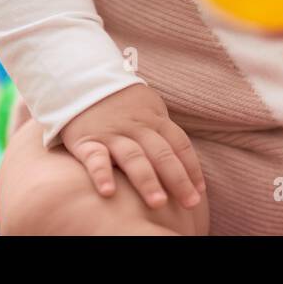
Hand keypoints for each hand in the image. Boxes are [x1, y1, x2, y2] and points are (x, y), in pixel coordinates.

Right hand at [60, 83, 205, 209]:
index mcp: (154, 119)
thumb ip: (163, 130)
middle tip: (190, 202)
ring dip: (147, 180)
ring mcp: (112, 134)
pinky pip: (95, 159)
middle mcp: (137, 127)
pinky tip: (109, 192)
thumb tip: (184, 160)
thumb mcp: (148, 107)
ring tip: (158, 203)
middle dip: (177, 179)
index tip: (199, 190)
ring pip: (133, 157)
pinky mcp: (87, 140)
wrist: (83, 79)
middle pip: (161, 153)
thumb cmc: (121, 102)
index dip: (191, 167)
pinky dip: (101, 175)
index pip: (179, 143)